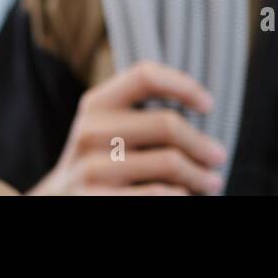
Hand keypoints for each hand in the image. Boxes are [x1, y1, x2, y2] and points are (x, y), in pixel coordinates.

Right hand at [29, 60, 226, 194]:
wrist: (59, 202)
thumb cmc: (100, 162)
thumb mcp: (106, 129)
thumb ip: (139, 111)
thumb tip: (201, 104)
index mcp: (95, 104)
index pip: (145, 75)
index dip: (183, 84)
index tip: (209, 104)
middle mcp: (90, 132)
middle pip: (167, 123)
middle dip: (202, 143)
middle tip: (219, 157)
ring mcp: (90, 169)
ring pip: (169, 163)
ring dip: (200, 175)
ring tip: (212, 182)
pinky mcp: (96, 200)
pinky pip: (159, 195)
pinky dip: (181, 195)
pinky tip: (185, 196)